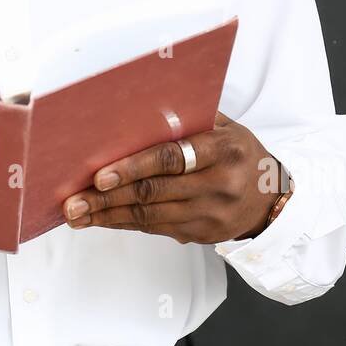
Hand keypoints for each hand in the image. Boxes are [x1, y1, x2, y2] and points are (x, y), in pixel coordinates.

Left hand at [61, 112, 288, 243]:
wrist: (271, 197)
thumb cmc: (238, 152)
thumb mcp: (224, 127)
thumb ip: (188, 119)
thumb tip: (135, 110)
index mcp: (223, 150)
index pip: (171, 159)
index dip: (133, 168)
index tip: (100, 175)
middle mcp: (218, 185)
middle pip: (154, 193)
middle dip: (107, 198)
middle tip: (73, 202)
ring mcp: (211, 215)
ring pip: (150, 216)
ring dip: (108, 216)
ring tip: (77, 215)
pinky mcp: (202, 235)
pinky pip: (156, 228)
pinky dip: (125, 223)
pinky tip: (101, 219)